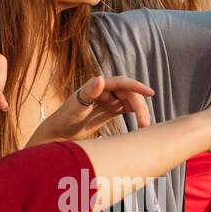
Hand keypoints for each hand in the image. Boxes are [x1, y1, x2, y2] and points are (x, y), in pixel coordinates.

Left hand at [26, 75, 154, 146]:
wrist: (59, 133)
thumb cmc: (65, 119)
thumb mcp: (76, 106)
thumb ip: (88, 92)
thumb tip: (100, 78)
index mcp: (98, 85)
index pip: (122, 83)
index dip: (137, 87)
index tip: (151, 93)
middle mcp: (106, 90)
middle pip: (129, 95)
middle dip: (140, 108)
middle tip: (145, 125)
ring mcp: (109, 99)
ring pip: (131, 103)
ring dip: (140, 113)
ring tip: (143, 128)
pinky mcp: (111, 110)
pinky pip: (128, 109)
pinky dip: (136, 115)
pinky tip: (142, 125)